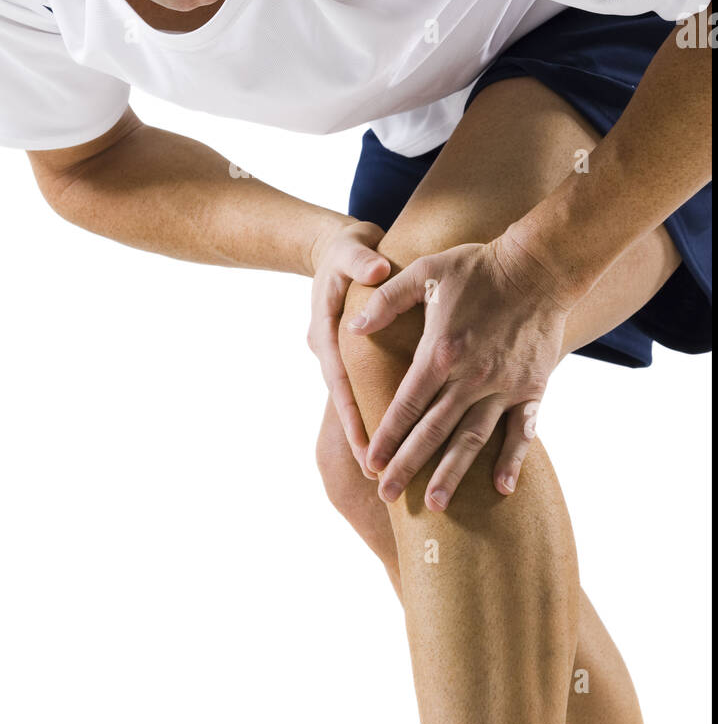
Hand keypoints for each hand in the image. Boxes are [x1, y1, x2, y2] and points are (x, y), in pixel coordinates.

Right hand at [308, 218, 390, 472]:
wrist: (338, 247)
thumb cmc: (348, 248)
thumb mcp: (351, 248)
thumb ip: (362, 261)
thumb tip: (377, 271)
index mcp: (325, 329)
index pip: (338, 377)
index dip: (352, 410)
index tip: (366, 442)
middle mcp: (329, 347)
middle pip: (346, 397)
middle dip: (360, 435)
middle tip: (376, 476)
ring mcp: (339, 353)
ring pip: (354, 397)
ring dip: (369, 429)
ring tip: (388, 468)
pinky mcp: (354, 355)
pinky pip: (365, 386)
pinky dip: (379, 408)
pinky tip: (400, 435)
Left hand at [347, 231, 581, 508]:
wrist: (541, 267)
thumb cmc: (478, 267)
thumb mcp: (425, 272)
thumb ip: (387, 301)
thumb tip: (352, 326)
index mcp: (440, 353)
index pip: (406, 406)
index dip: (387, 437)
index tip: (371, 464)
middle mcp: (471, 378)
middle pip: (433, 432)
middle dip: (408, 466)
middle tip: (388, 495)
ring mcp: (504, 387)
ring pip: (473, 440)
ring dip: (453, 474)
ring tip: (435, 504)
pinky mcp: (532, 388)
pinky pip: (522, 432)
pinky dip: (513, 461)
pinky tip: (502, 489)